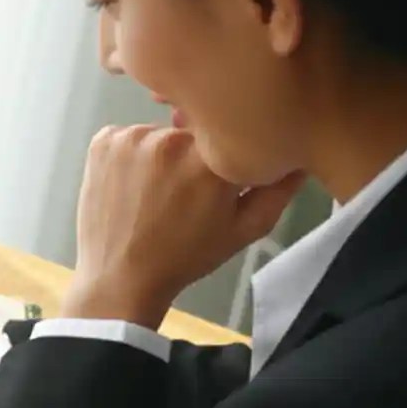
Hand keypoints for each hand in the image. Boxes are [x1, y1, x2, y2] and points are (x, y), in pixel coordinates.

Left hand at [65, 125, 305, 327]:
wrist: (120, 277)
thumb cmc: (186, 256)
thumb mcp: (244, 230)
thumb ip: (279, 189)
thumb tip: (302, 154)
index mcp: (211, 161)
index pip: (234, 133)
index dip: (230, 151)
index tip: (223, 172)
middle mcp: (170, 140)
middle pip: (195, 130)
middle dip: (196, 152)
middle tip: (187, 190)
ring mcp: (132, 138)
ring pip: (161, 131)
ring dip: (163, 153)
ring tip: (156, 191)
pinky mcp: (103, 140)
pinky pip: (129, 134)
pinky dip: (132, 154)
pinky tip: (132, 184)